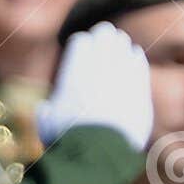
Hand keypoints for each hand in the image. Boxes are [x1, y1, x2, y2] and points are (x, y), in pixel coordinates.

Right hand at [38, 23, 153, 152]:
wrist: (101, 150)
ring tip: (118, 57)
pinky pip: (138, 60)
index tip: (84, 57)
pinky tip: (133, 64)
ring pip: (123, 43)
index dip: (83, 48)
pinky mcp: (139, 83)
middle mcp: (99, 61)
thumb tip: (44, 110)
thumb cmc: (70, 138)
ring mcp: (122, 69)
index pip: (82, 41)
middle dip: (103, 40)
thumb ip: (46, 112)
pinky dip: (135, 61)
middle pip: (104, 33)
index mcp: (75, 65)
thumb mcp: (49, 125)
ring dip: (120, 48)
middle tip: (104, 49)